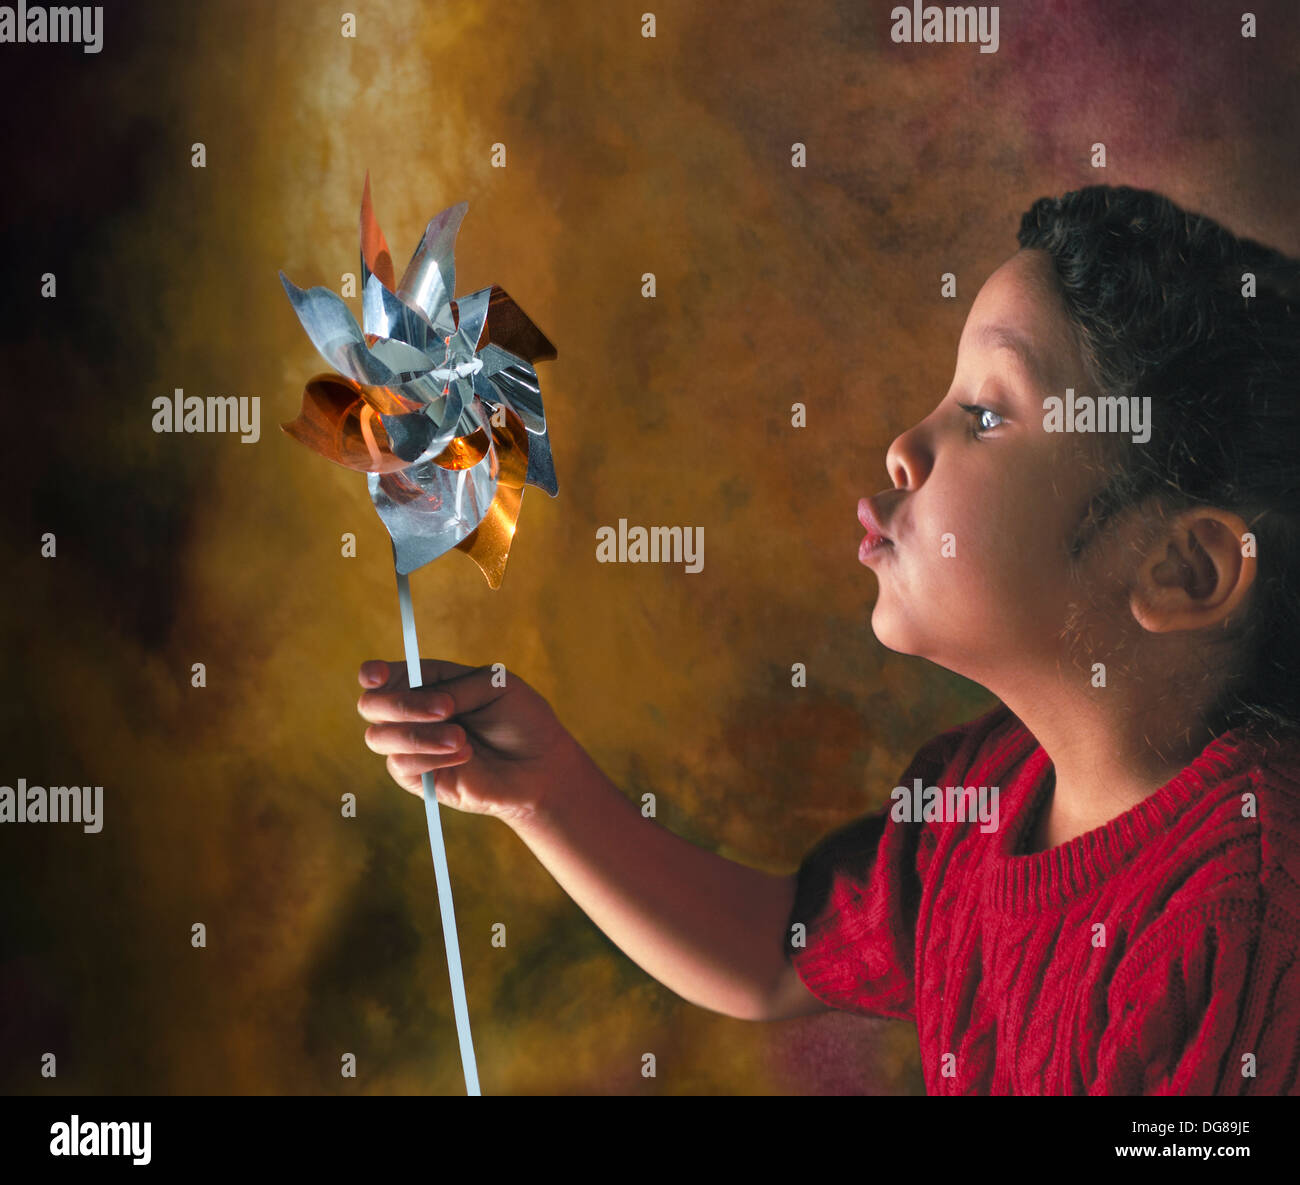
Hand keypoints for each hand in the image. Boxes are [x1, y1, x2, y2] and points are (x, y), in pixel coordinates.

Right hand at [356, 658, 574, 826]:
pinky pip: (400, 765)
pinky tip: (465, 754)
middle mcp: (413, 714)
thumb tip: (425, 702)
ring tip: (462, 738)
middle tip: (445, 708)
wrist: (542, 764)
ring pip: (379, 737)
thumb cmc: (521, 719)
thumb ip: (454, 687)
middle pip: (371, 705)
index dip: (374, 673)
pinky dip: (430, 757)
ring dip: (419, 735)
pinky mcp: (419, 779)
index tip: (378, 675)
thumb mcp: (494, 686)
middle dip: (401, 704)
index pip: (383, 675)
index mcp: (429, 684)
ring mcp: (413, 747)